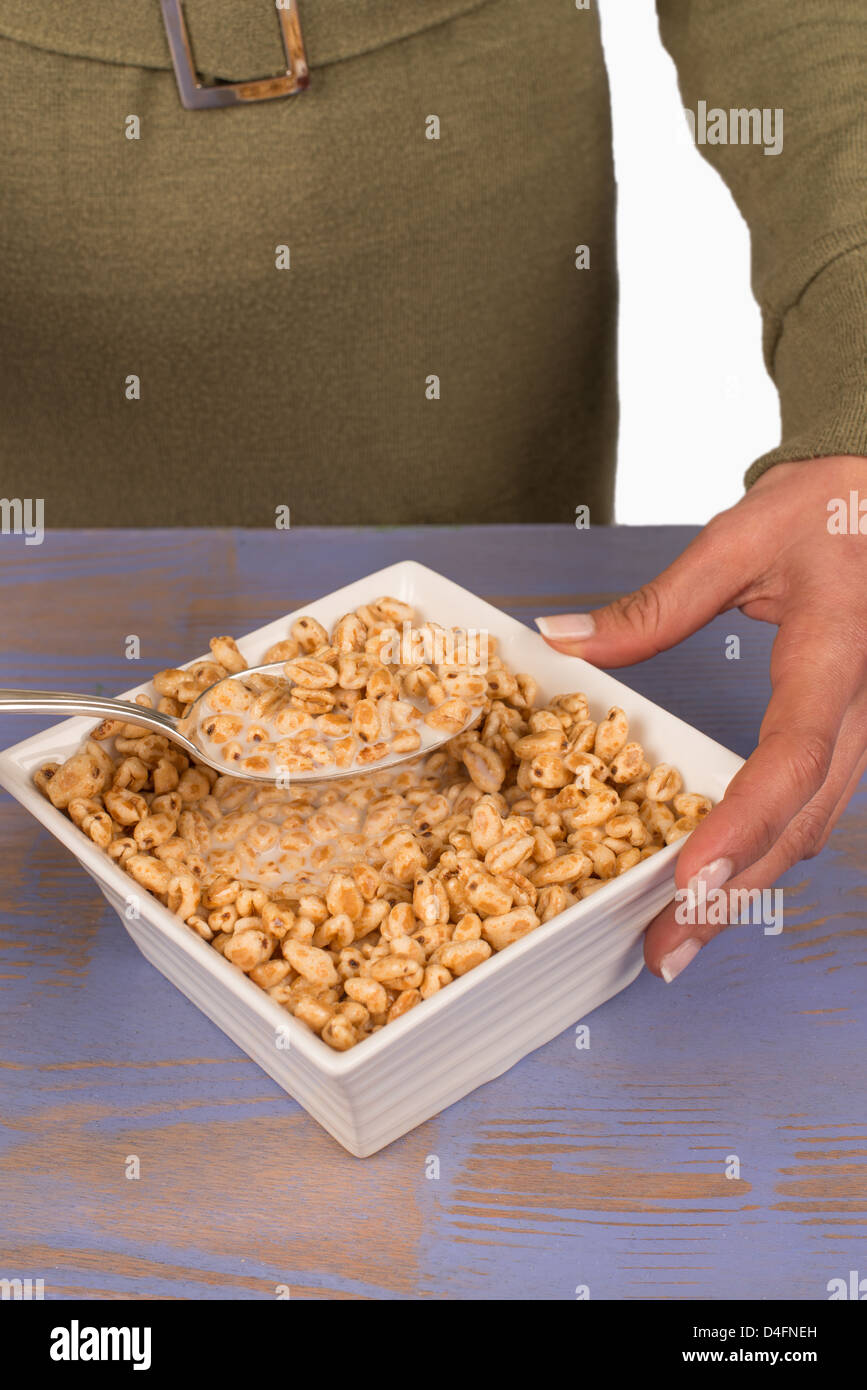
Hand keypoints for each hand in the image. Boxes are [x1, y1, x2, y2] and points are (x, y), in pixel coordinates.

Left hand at [536, 456, 866, 981]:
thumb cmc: (829, 509)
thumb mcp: (739, 541)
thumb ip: (654, 605)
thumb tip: (562, 642)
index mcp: (834, 655)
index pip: (793, 757)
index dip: (743, 824)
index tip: (688, 876)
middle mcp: (858, 709)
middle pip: (801, 821)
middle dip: (732, 893)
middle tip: (665, 947)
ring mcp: (861, 729)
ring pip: (810, 829)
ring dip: (746, 890)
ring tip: (680, 939)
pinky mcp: (846, 736)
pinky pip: (808, 808)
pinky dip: (761, 855)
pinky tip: (717, 885)